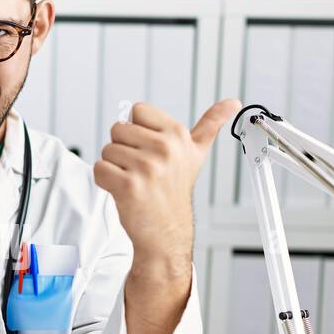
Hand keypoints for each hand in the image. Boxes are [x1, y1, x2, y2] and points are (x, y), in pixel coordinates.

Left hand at [93, 98, 240, 264]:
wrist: (166, 231)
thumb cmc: (174, 190)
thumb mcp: (196, 153)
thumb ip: (210, 125)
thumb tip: (233, 102)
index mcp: (178, 135)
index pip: (137, 111)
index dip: (138, 130)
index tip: (150, 150)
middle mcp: (165, 149)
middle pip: (118, 129)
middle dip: (123, 150)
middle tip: (141, 170)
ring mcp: (147, 167)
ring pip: (107, 150)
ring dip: (114, 167)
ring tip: (134, 181)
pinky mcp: (128, 185)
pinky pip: (100, 169)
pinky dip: (105, 181)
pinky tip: (122, 191)